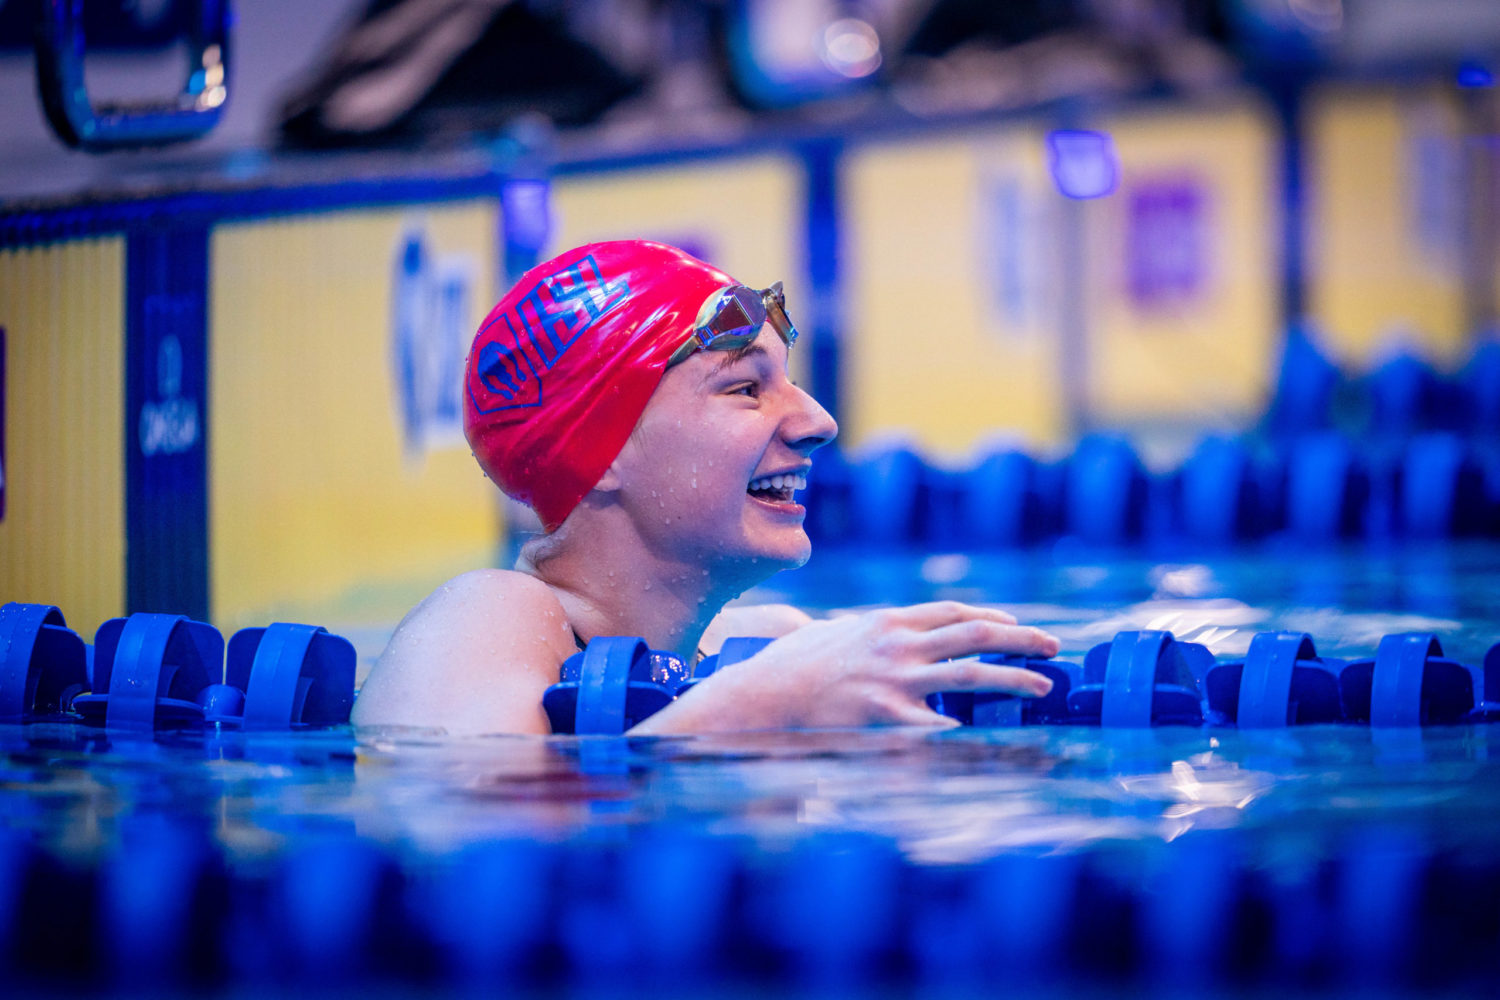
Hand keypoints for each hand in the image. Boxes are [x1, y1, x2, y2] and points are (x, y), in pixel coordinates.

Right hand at [636, 601, 1059, 732]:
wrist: (760, 694)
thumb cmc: (786, 668)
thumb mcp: (827, 634)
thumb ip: (857, 634)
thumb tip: (869, 635)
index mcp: (886, 622)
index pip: (953, 611)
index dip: (991, 616)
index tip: (1015, 624)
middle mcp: (898, 643)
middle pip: (975, 632)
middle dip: (1021, 638)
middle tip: (1051, 647)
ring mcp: (896, 679)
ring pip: (973, 671)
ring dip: (1016, 677)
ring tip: (1043, 686)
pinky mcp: (888, 715)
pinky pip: (941, 723)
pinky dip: (971, 730)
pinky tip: (994, 737)